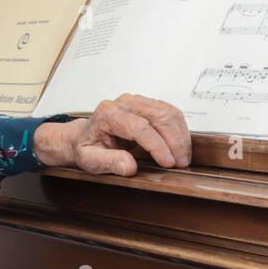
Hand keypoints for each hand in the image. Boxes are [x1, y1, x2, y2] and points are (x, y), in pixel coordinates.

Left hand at [32, 93, 190, 173]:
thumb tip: (129, 167)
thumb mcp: (90, 160)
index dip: (157, 145)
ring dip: (181, 136)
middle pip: (159, 116)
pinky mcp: (148, 104)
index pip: (140, 127)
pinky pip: (171, 112)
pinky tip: (181, 146)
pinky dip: (180, 129)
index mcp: (108, 113)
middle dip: (174, 141)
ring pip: (168, 112)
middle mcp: (124, 103)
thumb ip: (108, 163)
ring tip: (184, 158)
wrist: (84, 136)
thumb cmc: (86, 147)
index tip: (168, 162)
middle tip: (181, 163)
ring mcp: (137, 101)